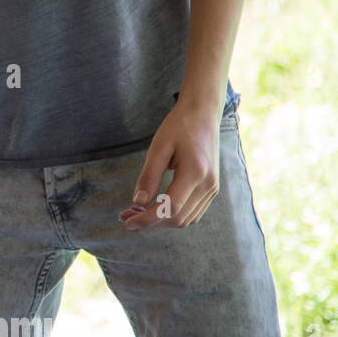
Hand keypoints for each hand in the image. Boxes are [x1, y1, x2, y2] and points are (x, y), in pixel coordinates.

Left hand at [120, 100, 221, 229]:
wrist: (203, 114)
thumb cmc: (178, 127)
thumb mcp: (158, 148)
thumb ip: (148, 176)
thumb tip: (137, 203)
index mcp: (195, 173)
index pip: (169, 209)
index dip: (146, 219)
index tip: (126, 221)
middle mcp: (208, 185)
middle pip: (177, 218)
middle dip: (150, 222)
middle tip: (125, 215)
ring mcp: (213, 188)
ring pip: (185, 219)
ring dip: (160, 221)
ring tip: (136, 211)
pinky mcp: (211, 188)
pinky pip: (192, 212)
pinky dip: (172, 215)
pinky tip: (154, 206)